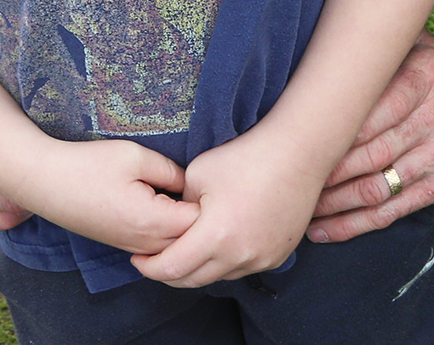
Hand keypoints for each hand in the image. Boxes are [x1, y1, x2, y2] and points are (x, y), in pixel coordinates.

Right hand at [30, 138, 199, 256]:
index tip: (214, 179)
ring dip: (186, 226)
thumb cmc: (90, 165)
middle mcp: (145, 244)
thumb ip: (171, 171)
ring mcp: (133, 248)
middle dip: (204, 218)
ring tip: (191, 194)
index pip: (200, 222)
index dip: (211, 201)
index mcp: (152, 222)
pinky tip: (170, 204)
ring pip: (174, 247)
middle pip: (191, 241)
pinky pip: (158, 246)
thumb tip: (193, 184)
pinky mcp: (123, 243)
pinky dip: (170, 231)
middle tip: (209, 188)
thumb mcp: (136, 156)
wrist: (47, 182)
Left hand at [131, 126, 324, 287]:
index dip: (149, 266)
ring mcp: (261, 259)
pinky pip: (242, 268)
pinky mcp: (276, 256)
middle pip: (193, 280)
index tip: (138, 258)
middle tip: (155, 259)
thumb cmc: (245, 156)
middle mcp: (239, 256)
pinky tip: (219, 242)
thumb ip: (179, 207)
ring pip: (218, 276)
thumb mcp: (197, 174)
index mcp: (215, 236)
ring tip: (186, 248)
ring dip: (199, 268)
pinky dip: (225, 261)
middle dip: (169, 272)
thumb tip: (173, 222)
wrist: (296, 152)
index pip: (171, 268)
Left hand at [306, 32, 433, 243]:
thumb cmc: (430, 69)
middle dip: (326, 172)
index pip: (372, 112)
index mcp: (424, 78)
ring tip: (298, 206)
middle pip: (371, 155)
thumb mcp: (413, 43)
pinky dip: (354, 224)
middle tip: (287, 177)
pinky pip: (392, 211)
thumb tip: (321, 41)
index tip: (298, 142)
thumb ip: (375, 45)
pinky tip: (323, 229)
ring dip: (333, 204)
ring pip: (377, 189)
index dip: (334, 133)